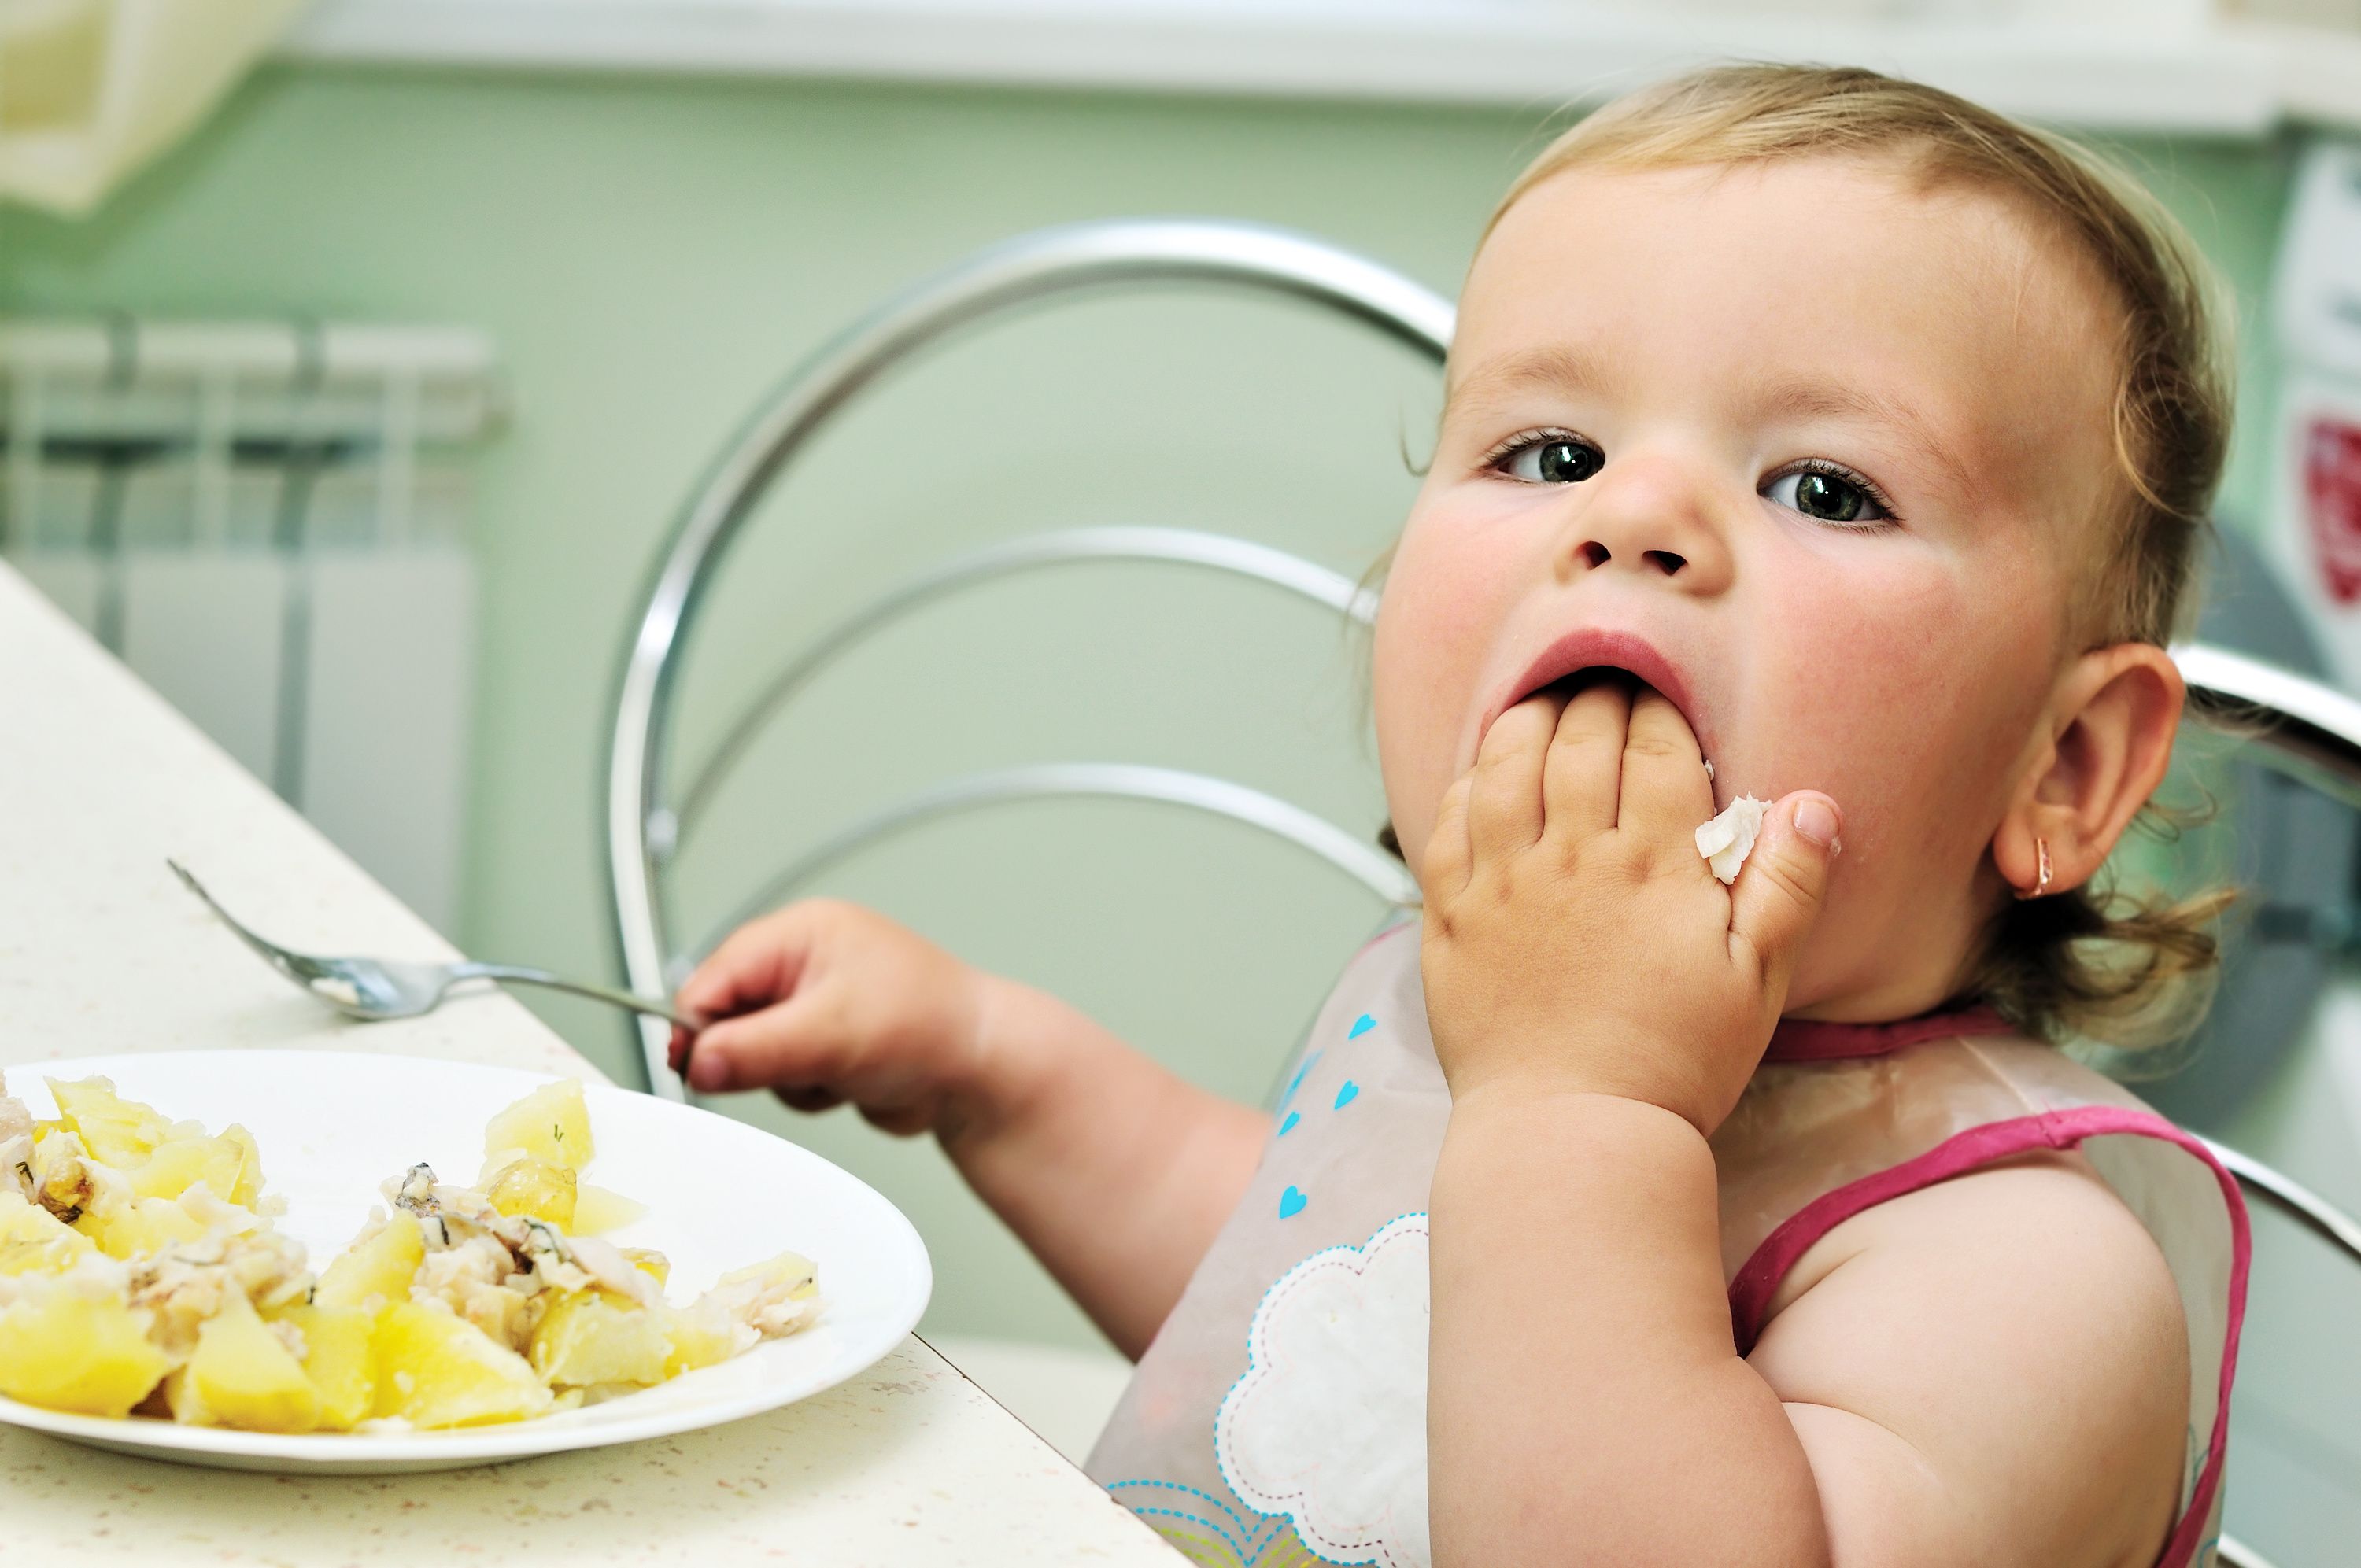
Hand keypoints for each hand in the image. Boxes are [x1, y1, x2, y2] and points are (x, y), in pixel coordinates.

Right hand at [670, 899, 1003, 1138]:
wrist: (982, 1072)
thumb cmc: (929, 1027)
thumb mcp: (830, 1035)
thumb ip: (754, 1050)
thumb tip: (695, 1061)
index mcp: (800, 935)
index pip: (714, 975)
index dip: (697, 1024)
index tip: (694, 1066)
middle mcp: (803, 964)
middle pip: (727, 1016)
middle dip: (754, 1053)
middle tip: (792, 1067)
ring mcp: (815, 1007)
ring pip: (751, 1055)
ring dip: (787, 1078)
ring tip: (838, 1069)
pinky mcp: (825, 1047)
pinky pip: (784, 1078)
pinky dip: (810, 1091)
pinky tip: (850, 1083)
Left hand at [1418, 677, 1840, 1134]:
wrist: (1572, 1133)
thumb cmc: (1674, 1062)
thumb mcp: (1758, 983)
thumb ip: (1788, 887)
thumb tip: (1817, 804)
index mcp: (1653, 866)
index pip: (1655, 749)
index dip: (1659, 710)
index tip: (1661, 697)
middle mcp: (1571, 858)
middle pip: (1578, 740)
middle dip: (1595, 699)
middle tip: (1604, 685)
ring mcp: (1503, 884)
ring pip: (1504, 766)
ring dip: (1526, 722)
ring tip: (1543, 705)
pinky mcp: (1451, 916)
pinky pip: (1447, 824)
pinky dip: (1466, 784)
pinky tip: (1482, 774)